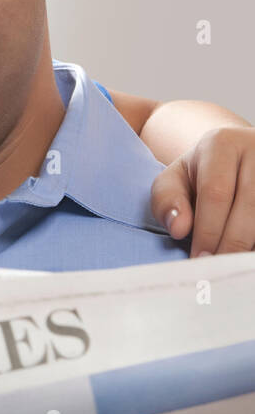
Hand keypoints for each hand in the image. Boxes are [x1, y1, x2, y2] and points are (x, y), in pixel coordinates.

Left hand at [151, 127, 254, 255]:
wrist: (237, 155)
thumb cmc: (201, 174)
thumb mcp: (176, 179)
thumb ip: (167, 200)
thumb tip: (179, 229)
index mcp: (220, 144)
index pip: (215, 193)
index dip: (208, 231)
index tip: (200, 259)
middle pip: (248, 207)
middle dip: (231, 243)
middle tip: (218, 269)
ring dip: (250, 244)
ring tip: (234, 264)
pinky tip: (247, 255)